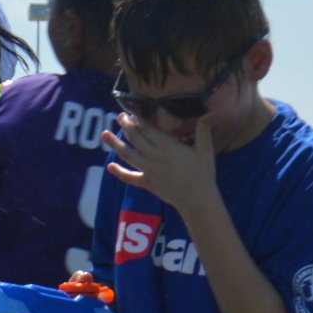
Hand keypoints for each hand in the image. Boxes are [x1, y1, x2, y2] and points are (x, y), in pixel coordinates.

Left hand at [102, 114, 216, 213]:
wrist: (197, 199)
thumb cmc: (203, 174)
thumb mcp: (205, 151)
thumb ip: (203, 131)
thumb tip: (209, 114)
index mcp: (168, 146)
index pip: (148, 130)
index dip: (138, 120)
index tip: (131, 113)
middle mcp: (155, 156)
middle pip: (135, 138)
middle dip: (126, 126)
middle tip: (119, 117)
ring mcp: (148, 170)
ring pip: (127, 154)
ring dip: (114, 144)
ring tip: (104, 134)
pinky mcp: (146, 183)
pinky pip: (129, 177)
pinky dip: (119, 172)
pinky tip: (109, 167)